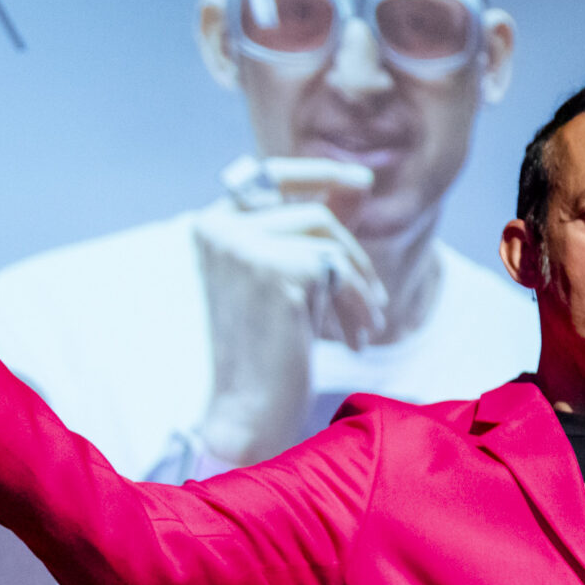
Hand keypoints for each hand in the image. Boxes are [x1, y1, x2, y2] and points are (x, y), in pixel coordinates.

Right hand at [194, 157, 384, 465]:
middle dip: (354, 256)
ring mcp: (244, 247)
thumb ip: (309, 232)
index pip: (271, 177)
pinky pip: (340, 271)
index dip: (321, 175)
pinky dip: (357, 305)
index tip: (363, 182)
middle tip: (374, 299)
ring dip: (359, 282)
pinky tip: (357, 339)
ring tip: (368, 322)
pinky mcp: (276, 271)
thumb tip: (362, 180)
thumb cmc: (266, 351)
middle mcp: (219, 229)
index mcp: (210, 227)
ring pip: (330, 240)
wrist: (248, 410)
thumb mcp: (284, 278)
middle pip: (313, 214)